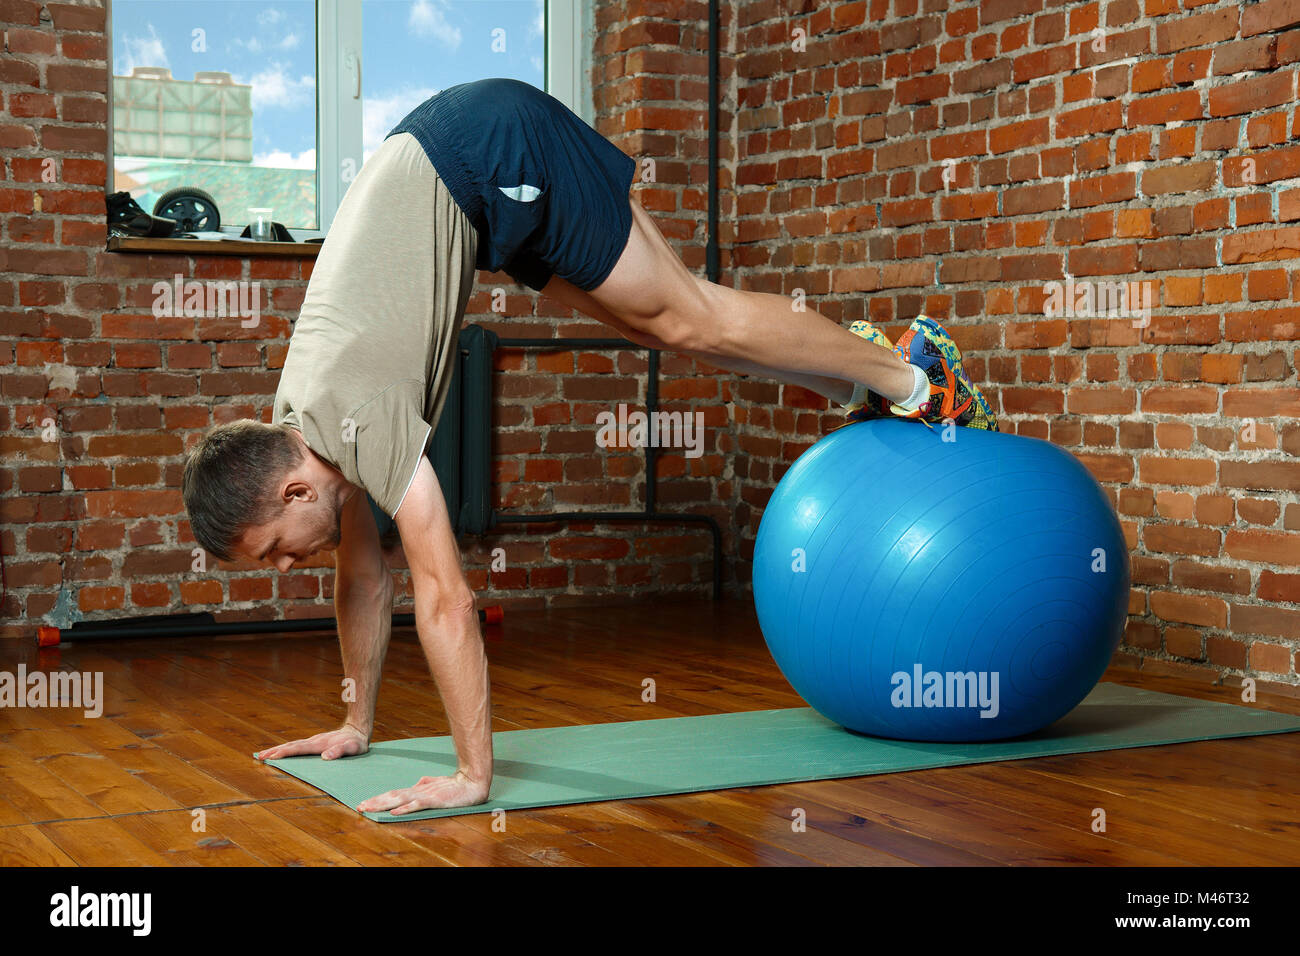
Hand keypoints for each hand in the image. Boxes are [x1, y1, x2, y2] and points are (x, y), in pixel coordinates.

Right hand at [255, 723, 368, 760]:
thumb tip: (325, 757)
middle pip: (292, 746)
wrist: (358, 730)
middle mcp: (314, 741)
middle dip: (275, 751)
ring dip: (278, 749)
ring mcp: (314, 741)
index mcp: (320, 744)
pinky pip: (298, 746)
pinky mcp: (315, 743)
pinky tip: (281, 752)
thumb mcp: (352, 748)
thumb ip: (340, 751)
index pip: (299, 749)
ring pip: (293, 745)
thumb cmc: (356, 743)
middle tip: (260, 756)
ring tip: (264, 754)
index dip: (285, 753)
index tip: (272, 756)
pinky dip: (287, 749)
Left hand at [357, 770, 489, 814]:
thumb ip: (426, 784)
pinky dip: (405, 808)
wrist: (473, 782)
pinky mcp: (435, 800)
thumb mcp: (436, 784)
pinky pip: (418, 804)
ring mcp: (426, 795)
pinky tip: (395, 812)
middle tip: (359, 806)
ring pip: (400, 799)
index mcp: (417, 789)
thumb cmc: (456, 785)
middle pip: (392, 796)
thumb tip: (417, 783)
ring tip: (369, 808)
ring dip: (383, 804)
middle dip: (375, 802)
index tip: (364, 803)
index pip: (394, 794)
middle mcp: (418, 791)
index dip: (379, 798)